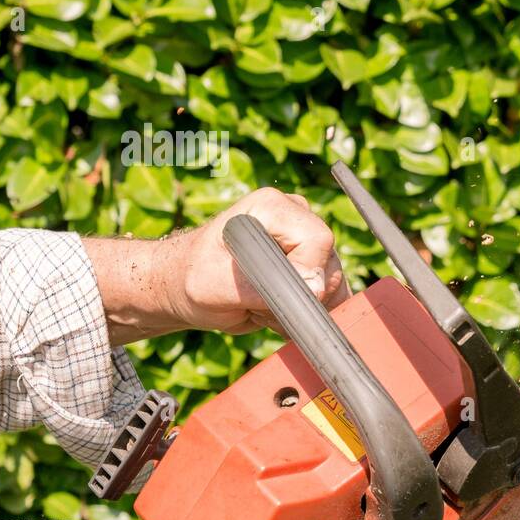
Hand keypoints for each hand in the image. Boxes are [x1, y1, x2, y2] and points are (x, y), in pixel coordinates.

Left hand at [163, 188, 350, 334]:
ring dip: (299, 308)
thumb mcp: (215, 286)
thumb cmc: (192, 280)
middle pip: (329, 265)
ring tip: (260, 307)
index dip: (308, 272)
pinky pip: (331, 297)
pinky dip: (305, 312)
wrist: (186, 289)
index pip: (317, 239)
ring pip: (333, 286)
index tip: (282, 296)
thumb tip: (316, 289)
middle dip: (298, 296)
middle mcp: (296, 218)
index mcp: (272, 207)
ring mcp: (306, 242)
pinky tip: (274, 311)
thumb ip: (264, 285)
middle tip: (257, 305)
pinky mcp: (313, 265)